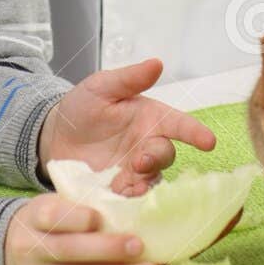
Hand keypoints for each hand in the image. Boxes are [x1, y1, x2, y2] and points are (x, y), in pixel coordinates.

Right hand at [4, 194, 158, 264]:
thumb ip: (84, 204)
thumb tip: (132, 205)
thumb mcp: (58, 202)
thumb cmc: (51, 220)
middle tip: (139, 246)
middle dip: (108, 249)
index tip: (102, 218)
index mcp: (34, 216)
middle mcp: (29, 248)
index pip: (53, 216)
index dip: (79, 218)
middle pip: (70, 250)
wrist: (15, 251)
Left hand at [37, 56, 216, 193]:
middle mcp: (147, 146)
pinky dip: (129, 201)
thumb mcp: (101, 87)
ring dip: (145, 184)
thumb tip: (157, 63)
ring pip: (153, 181)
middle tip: (139, 160)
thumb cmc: (83, 107)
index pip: (179, 124)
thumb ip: (129, 78)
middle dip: (158, 158)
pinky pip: (132, 200)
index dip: (195, 132)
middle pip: (166, 156)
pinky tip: (118, 199)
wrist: (55, 137)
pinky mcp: (119, 191)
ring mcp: (134, 172)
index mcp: (149, 119)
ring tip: (128, 185)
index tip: (209, 141)